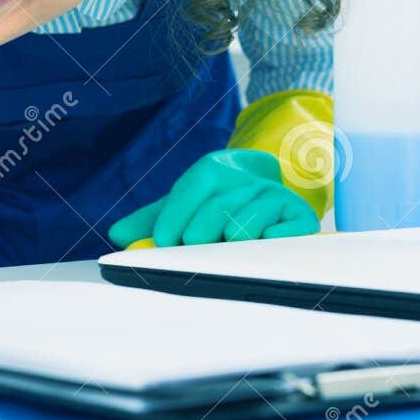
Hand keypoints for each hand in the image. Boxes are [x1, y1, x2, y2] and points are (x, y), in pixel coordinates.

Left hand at [107, 149, 320, 247]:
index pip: (191, 190)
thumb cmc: (215, 202)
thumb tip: (118, 235)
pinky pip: (288, 230)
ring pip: (248, 221)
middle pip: (217, 209)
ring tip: (225, 245)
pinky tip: (263, 242)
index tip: (163, 241)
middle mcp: (245, 181)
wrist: (265, 184)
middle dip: (199, 232)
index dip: (173, 218)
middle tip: (190, 248)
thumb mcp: (182, 204)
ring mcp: (274, 197)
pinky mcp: (300, 217)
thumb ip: (150, 219)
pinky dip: (275, 238)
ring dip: (233, 237)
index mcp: (213, 171)